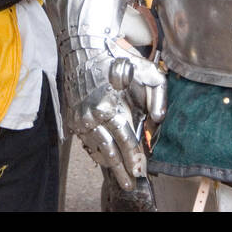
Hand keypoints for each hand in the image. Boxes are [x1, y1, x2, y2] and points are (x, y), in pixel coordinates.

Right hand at [71, 48, 166, 190]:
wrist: (84, 48)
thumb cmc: (118, 60)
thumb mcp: (147, 71)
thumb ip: (158, 95)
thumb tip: (158, 119)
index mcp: (110, 107)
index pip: (126, 142)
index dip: (135, 159)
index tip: (141, 171)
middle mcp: (93, 116)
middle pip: (111, 152)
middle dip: (122, 170)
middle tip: (130, 183)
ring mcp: (80, 118)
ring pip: (96, 149)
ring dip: (109, 165)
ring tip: (119, 177)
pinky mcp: (73, 117)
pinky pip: (85, 142)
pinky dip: (96, 152)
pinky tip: (105, 159)